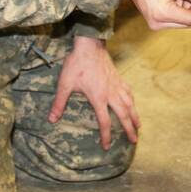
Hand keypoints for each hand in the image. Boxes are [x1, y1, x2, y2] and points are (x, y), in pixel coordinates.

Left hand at [48, 35, 137, 150]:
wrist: (89, 45)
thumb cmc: (76, 64)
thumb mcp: (65, 84)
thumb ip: (59, 103)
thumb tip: (51, 119)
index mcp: (98, 98)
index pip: (105, 122)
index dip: (106, 135)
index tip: (107, 146)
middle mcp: (111, 94)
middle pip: (124, 115)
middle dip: (129, 129)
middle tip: (134, 141)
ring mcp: (116, 85)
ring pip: (130, 104)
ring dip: (135, 116)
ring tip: (139, 126)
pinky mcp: (118, 78)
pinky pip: (129, 92)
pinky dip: (132, 100)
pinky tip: (133, 103)